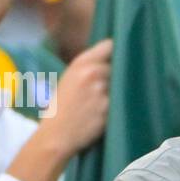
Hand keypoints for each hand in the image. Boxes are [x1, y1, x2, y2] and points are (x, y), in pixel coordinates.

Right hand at [41, 37, 112, 156]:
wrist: (57, 134)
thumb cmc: (62, 107)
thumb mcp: (70, 79)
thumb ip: (89, 68)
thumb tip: (113, 61)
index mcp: (81, 63)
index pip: (109, 46)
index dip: (116, 51)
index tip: (120, 57)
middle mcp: (93, 73)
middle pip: (119, 66)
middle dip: (117, 75)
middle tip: (110, 87)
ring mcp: (103, 90)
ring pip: (122, 85)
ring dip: (119, 91)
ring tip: (105, 102)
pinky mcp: (110, 107)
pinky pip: (121, 102)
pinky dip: (118, 106)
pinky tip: (106, 112)